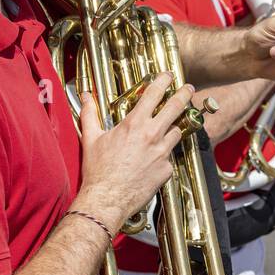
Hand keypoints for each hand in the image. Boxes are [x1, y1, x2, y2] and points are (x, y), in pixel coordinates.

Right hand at [77, 72, 195, 229]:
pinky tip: (155, 159)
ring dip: (175, 126)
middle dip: (184, 94)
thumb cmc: (98, 170)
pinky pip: (170, 157)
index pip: (153, 94)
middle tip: (188, 89)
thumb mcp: (91, 138)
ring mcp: (162, 152)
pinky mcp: (167, 169)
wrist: (107, 198)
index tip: (168, 75)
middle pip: (176, 107)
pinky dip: (164, 155)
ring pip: (177, 132)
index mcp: (135, 124)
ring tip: (173, 124)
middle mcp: (152, 135)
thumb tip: (86, 96)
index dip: (163, 81)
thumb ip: (90, 114)